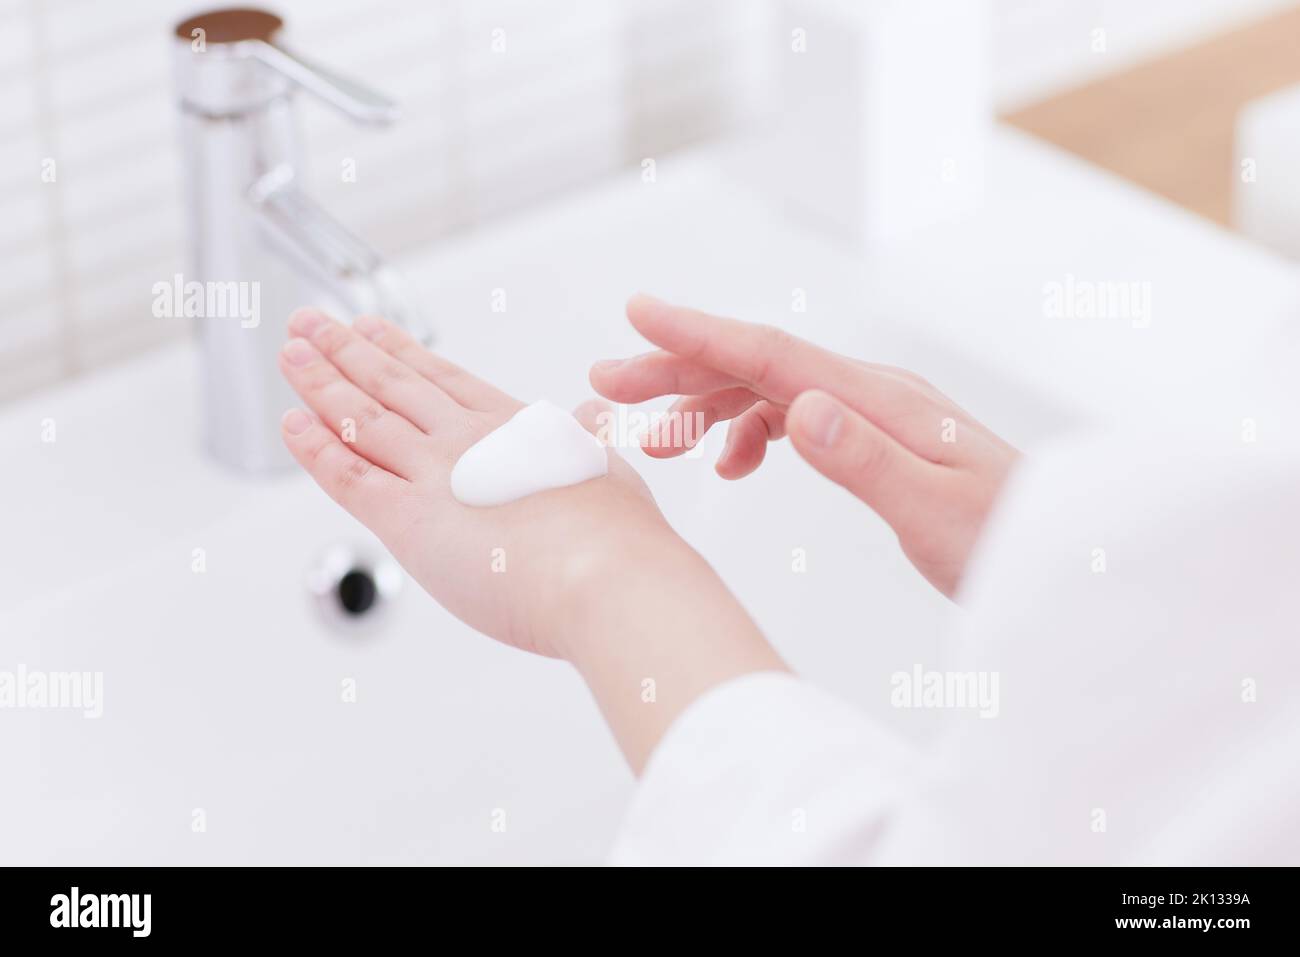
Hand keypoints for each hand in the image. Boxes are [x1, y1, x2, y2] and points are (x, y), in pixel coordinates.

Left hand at [278, 308, 783, 769]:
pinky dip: (315, 448)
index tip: (371, 327)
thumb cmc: (618, 540)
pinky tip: (291, 423)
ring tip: (290, 352)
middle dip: (344, 349)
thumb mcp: (609, 469)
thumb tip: (590, 411)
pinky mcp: (408, 519)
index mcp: (512, 427)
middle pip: (391, 382)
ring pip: (361, 417)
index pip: (442, 378)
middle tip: (309, 322)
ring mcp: (434, 474)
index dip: (400, 348)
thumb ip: (587, 438)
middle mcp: (465, 439)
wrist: (606, 578)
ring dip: (319, 381)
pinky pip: (347, 475)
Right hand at [590, 295, 1020, 597]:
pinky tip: (730, 463)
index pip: (773, 354)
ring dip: (706, 405)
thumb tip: (797, 409)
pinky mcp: (873, 440)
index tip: (637, 313)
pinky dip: (748, 432)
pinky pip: (793, 419)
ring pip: (768, 391)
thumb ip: (865, 462)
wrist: (1060, 552)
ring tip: (656, 440)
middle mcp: (871, 394)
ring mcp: (872, 414)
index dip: (699, 332)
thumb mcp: (935, 515)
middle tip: (610, 384)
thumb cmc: (1005, 540)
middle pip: (757, 364)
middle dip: (679, 368)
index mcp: (879, 401)